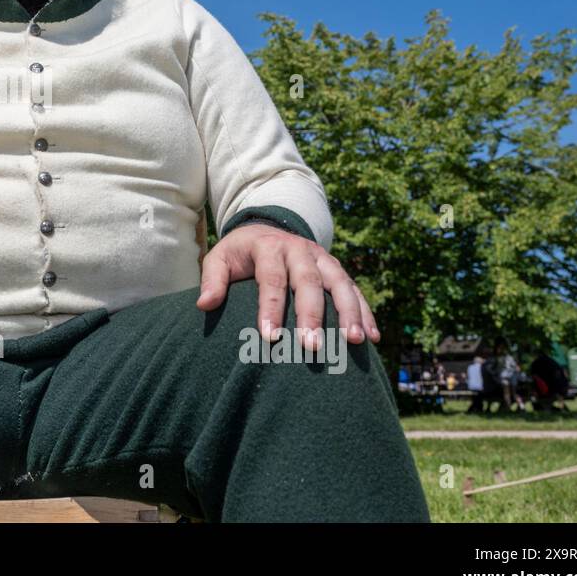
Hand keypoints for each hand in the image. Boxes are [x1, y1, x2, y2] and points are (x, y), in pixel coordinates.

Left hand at [195, 223, 378, 348]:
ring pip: (340, 283)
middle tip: (312, 347)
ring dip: (349, 312)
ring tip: (353, 342)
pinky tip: (372, 338)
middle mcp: (299, 250)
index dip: (271, 308)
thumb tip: (205, 304)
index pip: (271, 278)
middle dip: (312, 315)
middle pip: (309, 282)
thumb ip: (212, 279)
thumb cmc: (240, 253)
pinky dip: (365, 312)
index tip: (270, 337)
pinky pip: (355, 290)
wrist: (266, 228)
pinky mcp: (336, 269)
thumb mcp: (220, 258)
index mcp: (269, 247)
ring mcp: (322, 258)